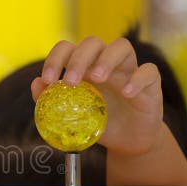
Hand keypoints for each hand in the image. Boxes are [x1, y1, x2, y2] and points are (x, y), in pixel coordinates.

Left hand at [30, 36, 162, 155]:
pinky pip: (149, 71)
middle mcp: (106, 62)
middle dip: (78, 59)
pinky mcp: (151, 84)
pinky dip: (138, 79)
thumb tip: (36, 85)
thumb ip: (51, 100)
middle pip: (93, 42)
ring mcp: (129, 70)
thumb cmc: (98, 123)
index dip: (55, 59)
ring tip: (97, 78)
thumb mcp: (72, 116)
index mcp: (84, 66)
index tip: (47, 79)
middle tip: (70, 81)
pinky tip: (127, 93)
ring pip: (122, 46)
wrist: (127, 142)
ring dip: (107, 59)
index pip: (68, 48)